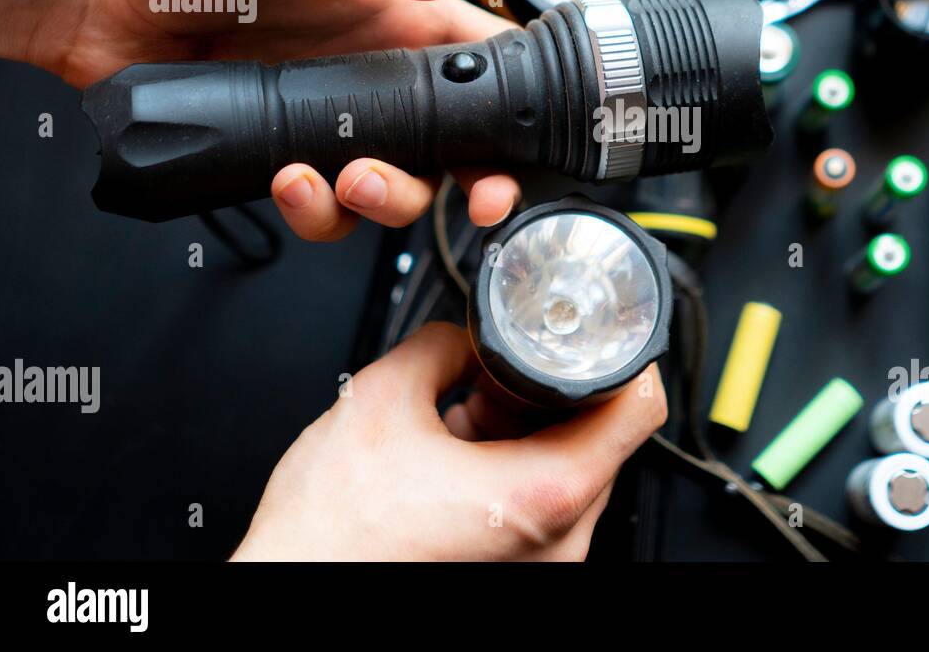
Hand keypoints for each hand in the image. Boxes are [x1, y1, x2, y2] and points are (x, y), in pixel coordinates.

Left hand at [0, 0, 519, 231]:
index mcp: (398, 18)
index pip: (485, 64)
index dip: (521, 107)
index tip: (529, 140)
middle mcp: (374, 79)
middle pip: (459, 149)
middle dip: (479, 185)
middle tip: (475, 196)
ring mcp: (330, 126)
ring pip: (397, 191)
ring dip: (391, 200)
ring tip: (351, 178)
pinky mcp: (281, 161)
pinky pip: (322, 211)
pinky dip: (317, 211)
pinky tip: (288, 179)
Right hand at [231, 322, 666, 560]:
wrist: (289, 594)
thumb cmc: (331, 537)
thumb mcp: (380, 400)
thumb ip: (439, 346)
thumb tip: (463, 334)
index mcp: (545, 496)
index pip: (639, 408)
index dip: (622, 356)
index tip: (600, 335)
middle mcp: (559, 543)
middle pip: (600, 437)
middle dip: (551, 393)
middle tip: (496, 374)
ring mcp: (542, 566)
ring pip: (567, 470)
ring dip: (524, 430)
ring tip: (462, 419)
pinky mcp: (518, 576)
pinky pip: (539, 505)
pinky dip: (508, 469)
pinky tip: (455, 455)